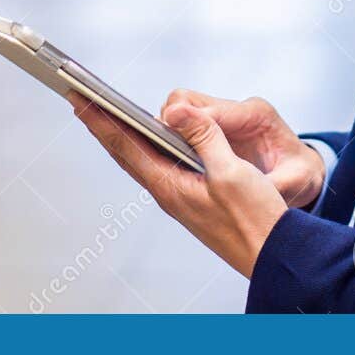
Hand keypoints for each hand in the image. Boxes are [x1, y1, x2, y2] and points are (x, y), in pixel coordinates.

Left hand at [71, 94, 287, 277]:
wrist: (274, 256)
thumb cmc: (256, 221)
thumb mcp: (231, 172)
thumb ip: (204, 137)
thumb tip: (176, 108)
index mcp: (170, 186)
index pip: (126, 145)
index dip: (100, 119)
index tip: (79, 99)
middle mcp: (168, 192)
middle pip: (127, 152)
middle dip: (103, 124)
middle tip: (81, 100)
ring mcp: (180, 197)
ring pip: (142, 159)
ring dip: (123, 134)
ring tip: (106, 114)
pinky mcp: (194, 198)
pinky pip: (162, 165)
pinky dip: (149, 146)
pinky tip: (151, 139)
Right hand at [161, 90, 326, 209]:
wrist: (302, 173)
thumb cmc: (301, 174)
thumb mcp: (298, 180)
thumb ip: (278, 183)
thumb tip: (260, 190)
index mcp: (258, 115)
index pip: (216, 111)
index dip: (192, 121)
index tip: (172, 130)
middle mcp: (237, 111)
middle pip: (187, 100)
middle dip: (171, 120)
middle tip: (158, 145)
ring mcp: (221, 117)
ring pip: (178, 108)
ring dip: (167, 128)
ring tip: (160, 155)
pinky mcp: (210, 129)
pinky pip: (179, 123)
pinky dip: (168, 136)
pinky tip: (164, 158)